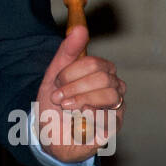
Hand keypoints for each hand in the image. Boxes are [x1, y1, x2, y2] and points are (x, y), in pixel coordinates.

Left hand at [33, 25, 123, 162]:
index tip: (56, 84)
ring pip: (109, 94)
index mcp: (100, 72)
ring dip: (81, 100)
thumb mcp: (54, 76)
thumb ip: (68, 52)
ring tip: (66, 108)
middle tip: (59, 98)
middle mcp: (113, 87)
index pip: (94, 63)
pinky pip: (109, 117)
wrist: (48, 136)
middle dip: (74, 88)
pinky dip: (88, 117)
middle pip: (102, 77)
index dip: (71, 73)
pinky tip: (78, 120)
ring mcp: (116, 106)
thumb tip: (80, 28)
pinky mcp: (115, 126)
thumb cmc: (54, 106)